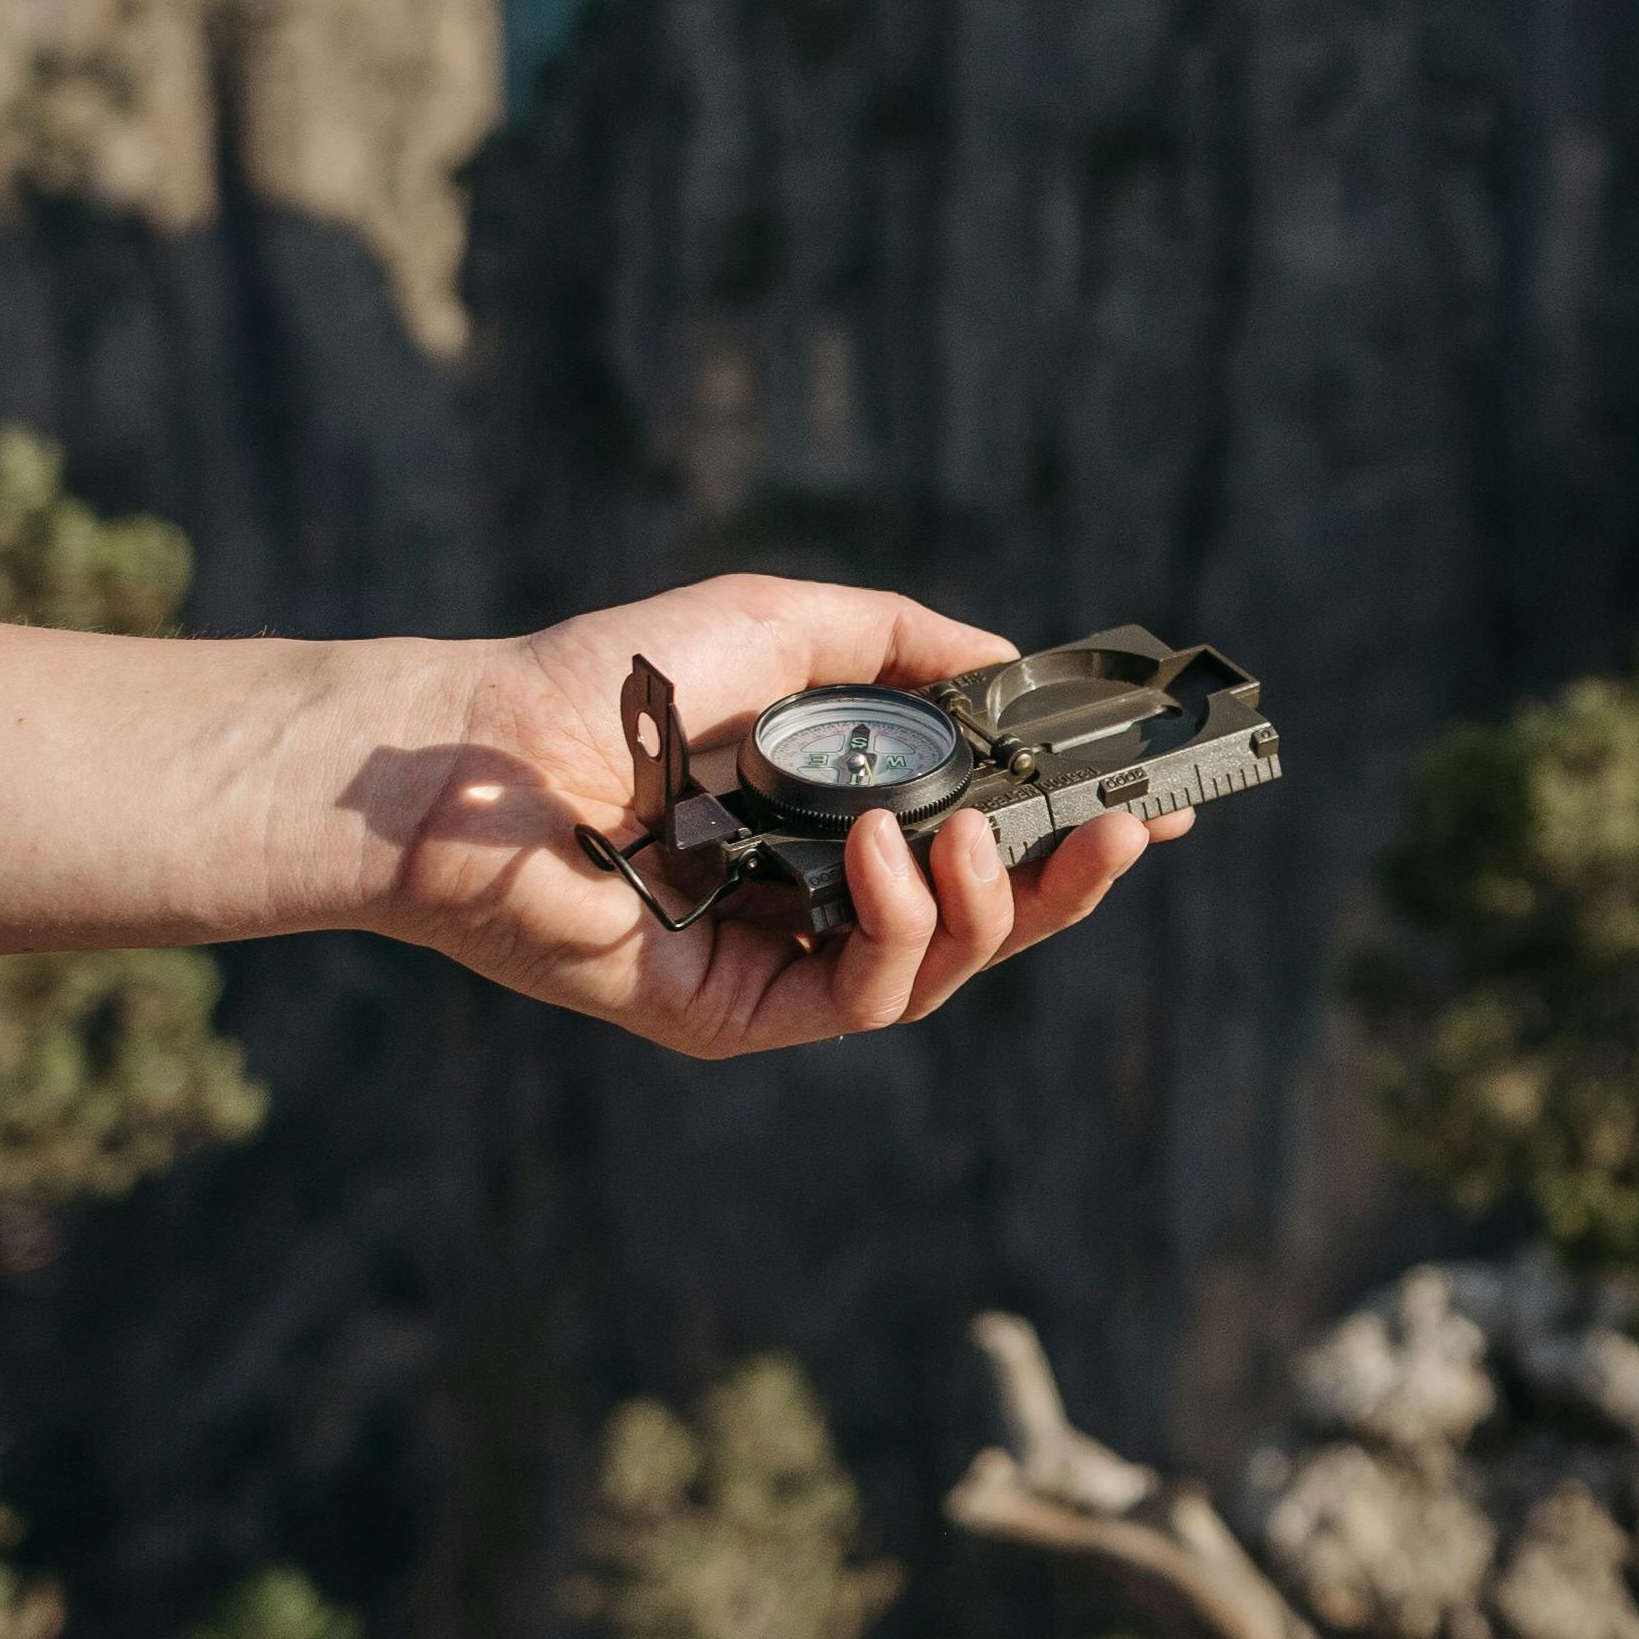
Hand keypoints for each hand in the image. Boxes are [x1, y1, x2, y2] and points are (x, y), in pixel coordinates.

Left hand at [352, 573, 1172, 1060]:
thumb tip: (1015, 670)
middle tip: (1125, 832)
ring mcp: (784, 960)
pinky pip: (868, 999)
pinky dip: (900, 926)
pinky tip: (884, 851)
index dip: (1072, 829)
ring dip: (988, 901)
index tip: (1151, 802)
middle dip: (1072, 881)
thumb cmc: (613, 679)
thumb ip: (906, 646)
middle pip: (988, 917)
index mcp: (838, 813)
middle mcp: (820, 893)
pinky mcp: (742, 1013)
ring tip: (970, 831)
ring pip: (945, 966)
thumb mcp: (787, 625)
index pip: (984, 838)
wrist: (487, 753)